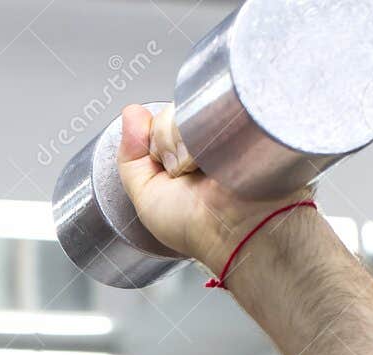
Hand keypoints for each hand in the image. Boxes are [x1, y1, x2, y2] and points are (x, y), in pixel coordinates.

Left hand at [116, 103, 313, 267]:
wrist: (231, 229)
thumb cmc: (194, 226)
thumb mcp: (146, 198)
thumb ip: (130, 157)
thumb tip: (131, 113)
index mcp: (184, 154)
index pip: (156, 124)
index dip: (153, 142)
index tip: (163, 168)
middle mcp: (205, 139)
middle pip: (169, 114)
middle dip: (166, 144)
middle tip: (184, 173)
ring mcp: (224, 127)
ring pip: (186, 111)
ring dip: (185, 143)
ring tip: (201, 169)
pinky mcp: (242, 117)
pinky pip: (208, 107)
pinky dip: (203, 133)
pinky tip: (214, 156)